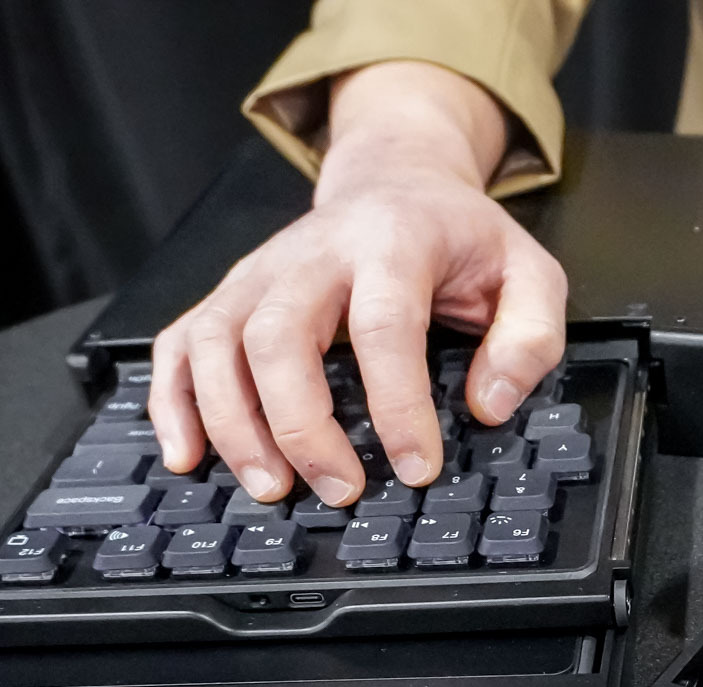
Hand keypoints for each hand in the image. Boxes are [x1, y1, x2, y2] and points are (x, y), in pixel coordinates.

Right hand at [148, 63, 566, 505]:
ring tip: (272, 488)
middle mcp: (312, 254)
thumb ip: (530, 338)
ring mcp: (260, 273)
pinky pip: (178, 346)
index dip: (397, 404)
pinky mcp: (229, 295)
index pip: (384, 326)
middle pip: (278, 336)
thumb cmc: (461, 239)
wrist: (397, 180)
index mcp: (392, 242)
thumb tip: (490, 405)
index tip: (415, 467)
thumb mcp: (530, 273)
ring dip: (233, 425)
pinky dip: (172, 403)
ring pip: (216, 344)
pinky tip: (187, 455)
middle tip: (339, 490)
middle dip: (301, 425)